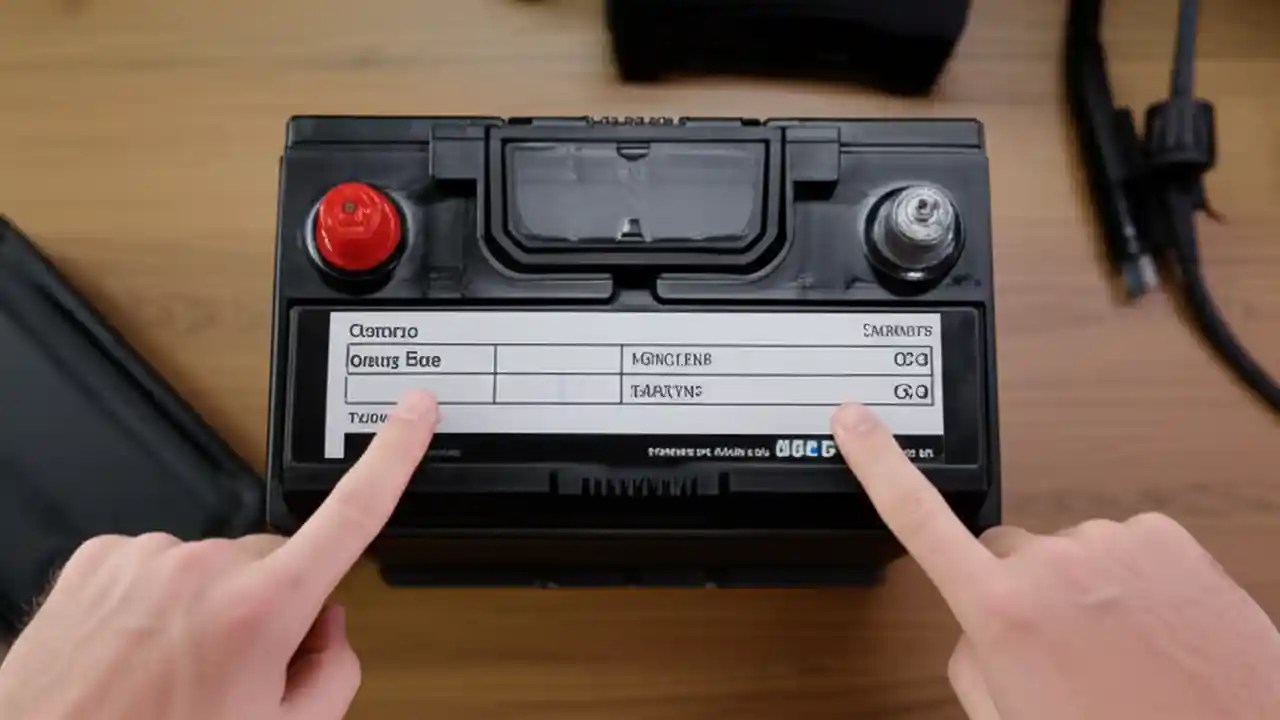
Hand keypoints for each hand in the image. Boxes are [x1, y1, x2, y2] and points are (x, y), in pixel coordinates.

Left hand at [0, 390, 438, 719]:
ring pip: (213, 565)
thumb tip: (330, 627)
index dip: (393, 455)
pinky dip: (158, 601)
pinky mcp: (100, 557)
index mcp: (262, 609)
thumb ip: (334, 674)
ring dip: (209, 606)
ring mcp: (148, 557)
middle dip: (273, 603)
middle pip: (276, 562)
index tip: (414, 413)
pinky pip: (158, 565)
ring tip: (174, 671)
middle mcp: (205, 569)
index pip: (352, 514)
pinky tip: (140, 651)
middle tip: (240, 669)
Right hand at [831, 403, 1279, 719]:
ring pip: (1067, 554)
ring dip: (1081, 591)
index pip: (915, 517)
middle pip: (1003, 552)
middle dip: (1015, 590)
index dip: (877, 462)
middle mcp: (1053, 566)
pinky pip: (1121, 547)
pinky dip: (1129, 582)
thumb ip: (971, 664)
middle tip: (1054, 652)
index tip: (854, 418)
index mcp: (1001, 610)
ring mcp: (1113, 546)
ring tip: (1117, 653)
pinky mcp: (1166, 539)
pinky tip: (1150, 630)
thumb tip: (975, 629)